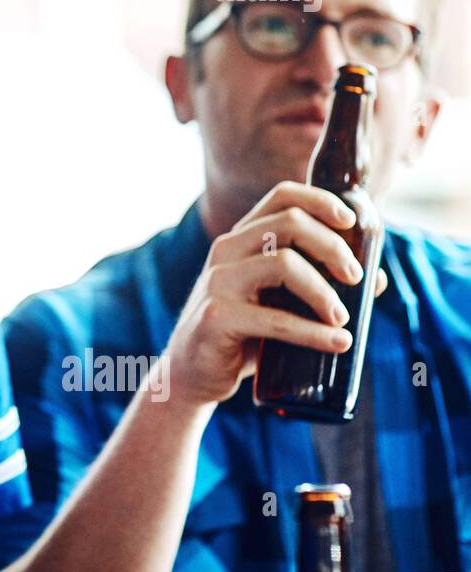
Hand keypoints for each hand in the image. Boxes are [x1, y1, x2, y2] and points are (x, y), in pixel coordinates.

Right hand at [163, 181, 386, 409]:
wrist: (194, 374)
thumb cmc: (244, 335)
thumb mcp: (281, 304)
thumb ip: (319, 286)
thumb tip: (377, 280)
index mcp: (242, 239)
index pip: (281, 196)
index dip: (321, 200)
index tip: (351, 222)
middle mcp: (226, 251)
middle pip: (289, 223)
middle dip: (333, 247)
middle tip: (356, 279)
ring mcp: (218, 282)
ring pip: (284, 264)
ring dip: (324, 291)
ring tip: (343, 319)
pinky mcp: (216, 316)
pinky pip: (275, 318)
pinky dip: (313, 332)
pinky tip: (338, 342)